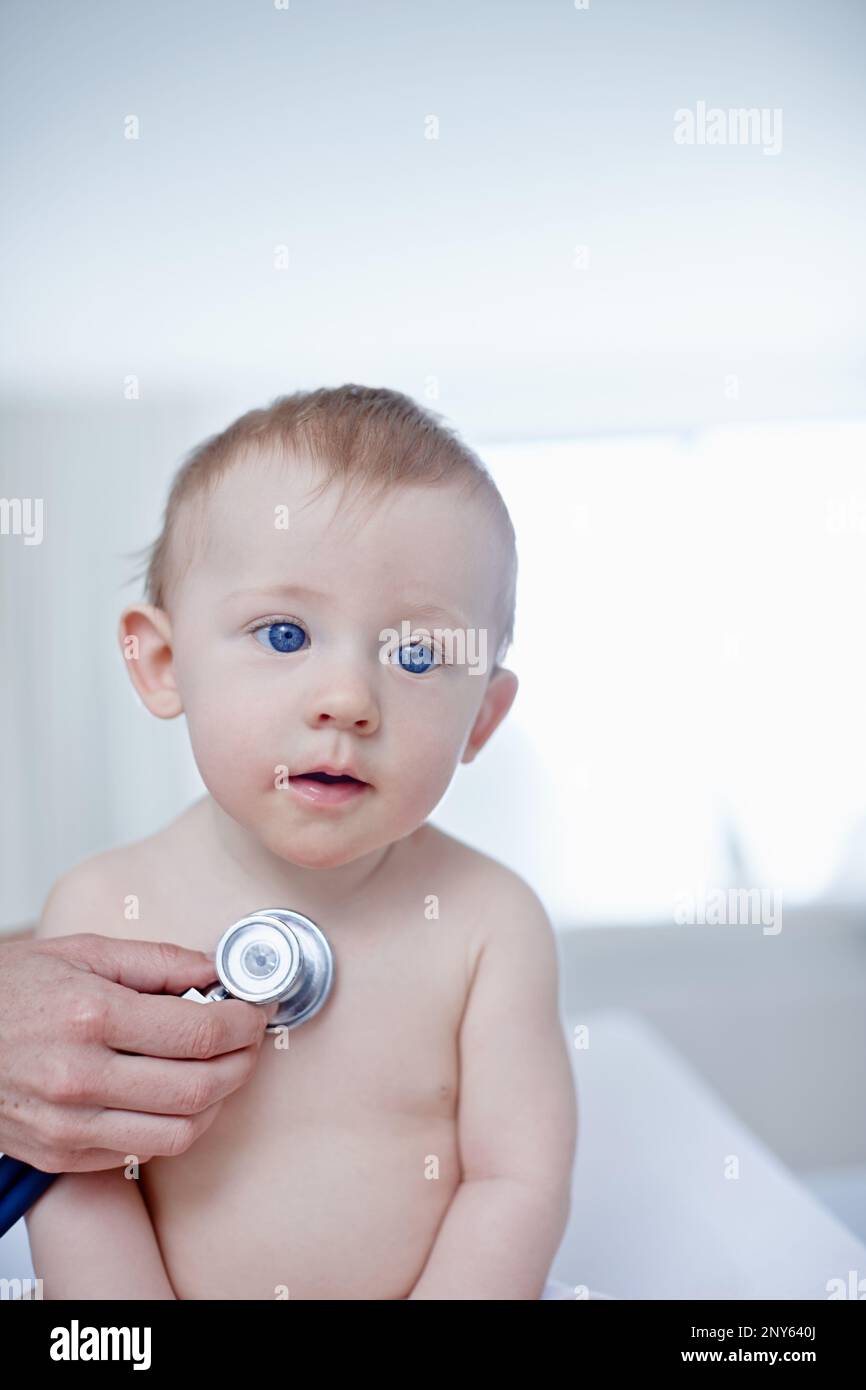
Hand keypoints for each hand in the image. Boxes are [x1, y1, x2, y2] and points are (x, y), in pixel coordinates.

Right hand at [0, 933, 278, 1171]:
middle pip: (199, 1088)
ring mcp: (69, 1124)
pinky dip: (173, 1126)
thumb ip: (158, 961)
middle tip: (249, 1040)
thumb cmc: (8, 988)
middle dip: (242, 1063)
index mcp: (91, 1016)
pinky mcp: (60, 1154)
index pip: (200, 1034)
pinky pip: (141, 1153)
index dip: (244, 1024)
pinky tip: (174, 1094)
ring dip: (216, 1102)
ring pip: (179, 1133)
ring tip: (219, 1069)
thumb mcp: (82, 951)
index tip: (255, 1011)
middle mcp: (81, 1077)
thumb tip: (215, 970)